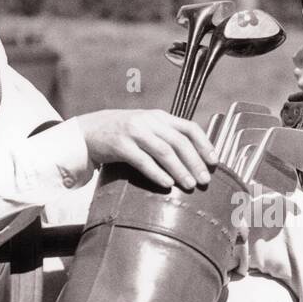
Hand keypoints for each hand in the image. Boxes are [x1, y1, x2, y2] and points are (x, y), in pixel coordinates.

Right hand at [77, 109, 214, 189]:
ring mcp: (134, 131)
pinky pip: (142, 161)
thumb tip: (194, 159)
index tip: (214, 162)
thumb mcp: (147, 128)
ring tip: (190, 185)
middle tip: (204, 180)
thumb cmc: (123, 134)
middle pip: (179, 142)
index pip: (189, 128)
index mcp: (160, 117)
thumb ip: (166, 137)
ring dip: (179, 170)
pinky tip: (167, 185)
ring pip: (164, 151)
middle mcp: (149, 121)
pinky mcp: (120, 145)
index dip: (205, 144)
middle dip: (195, 162)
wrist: (88, 131)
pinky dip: (157, 173)